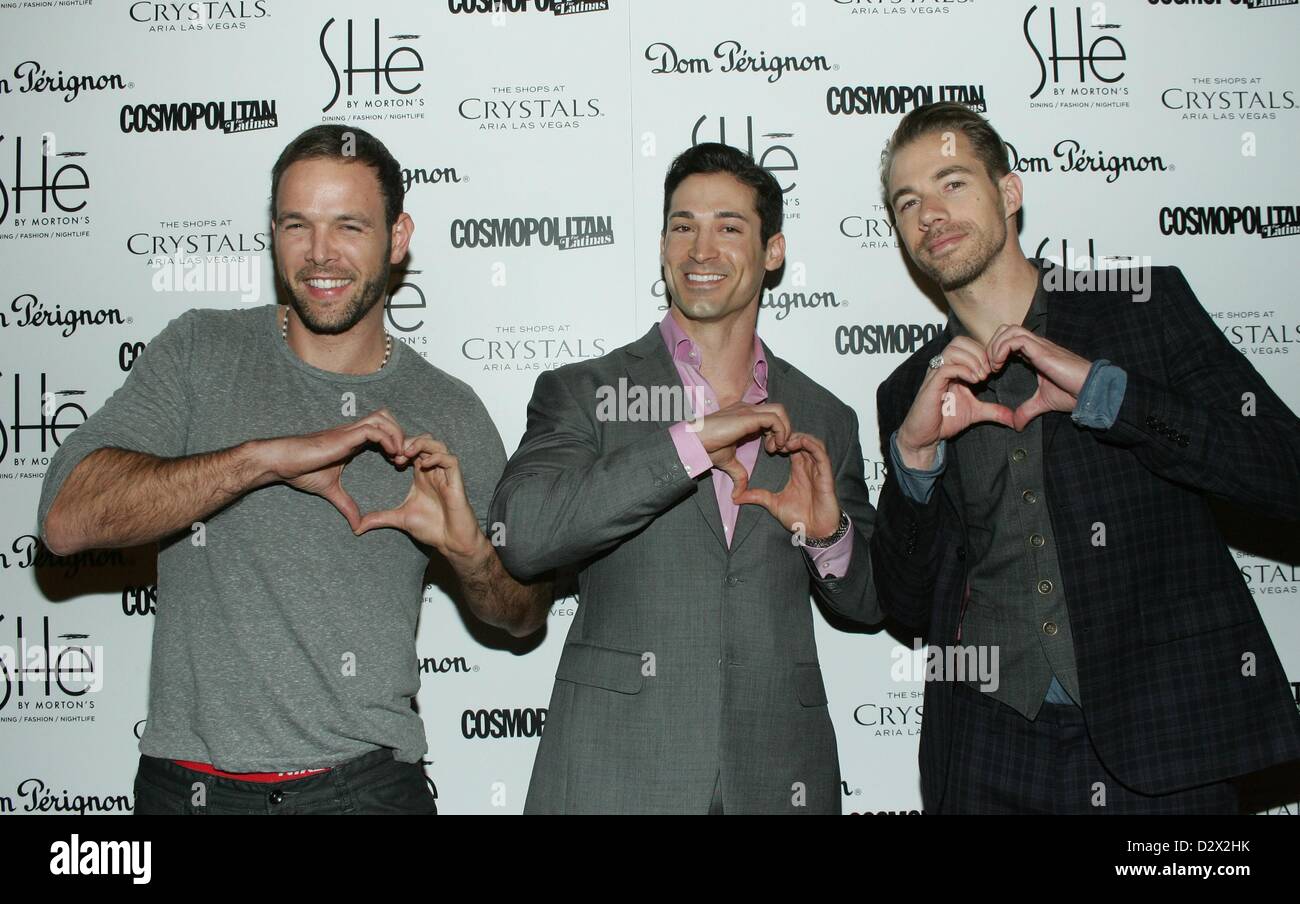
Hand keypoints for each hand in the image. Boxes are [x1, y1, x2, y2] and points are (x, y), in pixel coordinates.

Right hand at [264, 408, 408, 530]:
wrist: (282, 462)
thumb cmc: (301, 470)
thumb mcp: (331, 491)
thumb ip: (347, 505)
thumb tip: (357, 526)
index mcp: (352, 441)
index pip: (382, 431)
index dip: (395, 442)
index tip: (400, 463)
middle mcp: (353, 432)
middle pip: (386, 417)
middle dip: (400, 434)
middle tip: (404, 457)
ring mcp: (349, 431)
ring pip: (382, 418)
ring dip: (397, 434)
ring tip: (400, 456)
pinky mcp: (344, 435)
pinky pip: (373, 430)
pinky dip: (387, 439)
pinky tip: (391, 454)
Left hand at [354, 434, 486, 560]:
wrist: (451, 542)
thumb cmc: (431, 528)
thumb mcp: (400, 519)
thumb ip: (380, 518)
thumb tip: (356, 527)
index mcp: (421, 475)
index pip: (411, 449)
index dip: (399, 447)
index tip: (385, 455)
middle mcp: (434, 471)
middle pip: (424, 441)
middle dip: (409, 442)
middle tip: (394, 452)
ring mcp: (446, 475)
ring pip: (438, 445)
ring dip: (422, 445)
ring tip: (407, 454)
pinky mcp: (456, 481)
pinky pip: (450, 460)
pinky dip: (436, 457)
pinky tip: (422, 465)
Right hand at [694, 401, 792, 489]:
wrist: (695, 443)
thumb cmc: (707, 448)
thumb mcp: (728, 462)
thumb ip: (738, 474)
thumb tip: (738, 494)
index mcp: (744, 416)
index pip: (770, 417)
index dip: (777, 432)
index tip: (772, 450)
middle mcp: (748, 409)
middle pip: (778, 410)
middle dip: (784, 429)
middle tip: (777, 448)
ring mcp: (748, 410)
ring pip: (780, 411)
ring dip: (784, 430)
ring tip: (776, 448)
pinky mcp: (748, 416)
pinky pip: (774, 419)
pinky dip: (780, 431)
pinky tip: (773, 447)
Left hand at [732, 432, 841, 538]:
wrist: (815, 532)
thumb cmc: (799, 518)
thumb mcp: (773, 504)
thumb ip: (758, 497)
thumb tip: (736, 497)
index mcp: (798, 470)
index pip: (791, 446)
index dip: (780, 440)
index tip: (766, 442)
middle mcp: (808, 466)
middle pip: (801, 440)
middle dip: (788, 435)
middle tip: (774, 440)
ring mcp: (818, 469)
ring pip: (812, 443)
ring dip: (799, 437)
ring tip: (785, 441)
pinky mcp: (826, 474)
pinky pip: (821, 453)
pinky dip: (811, 445)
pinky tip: (799, 444)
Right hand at [896, 337, 1012, 468]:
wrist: (925, 436)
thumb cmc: (945, 421)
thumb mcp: (975, 412)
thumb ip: (993, 410)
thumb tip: (1013, 418)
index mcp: (952, 368)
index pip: (967, 344)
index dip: (983, 352)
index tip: (993, 370)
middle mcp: (942, 367)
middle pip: (959, 341)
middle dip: (979, 353)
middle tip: (988, 372)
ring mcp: (935, 375)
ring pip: (952, 350)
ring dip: (972, 360)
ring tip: (981, 377)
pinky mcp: (931, 385)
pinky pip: (946, 368)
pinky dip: (964, 371)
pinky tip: (974, 382)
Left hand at [986, 324, 1091, 431]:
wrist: (1089, 391)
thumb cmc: (1072, 393)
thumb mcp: (1043, 403)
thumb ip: (1027, 410)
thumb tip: (1016, 425)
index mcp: (1035, 353)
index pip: (1009, 339)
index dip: (996, 351)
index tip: (993, 370)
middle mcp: (1036, 345)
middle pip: (1006, 329)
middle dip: (992, 344)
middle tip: (990, 366)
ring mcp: (1039, 345)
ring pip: (1009, 329)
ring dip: (995, 346)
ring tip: (994, 366)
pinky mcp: (1042, 350)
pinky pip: (1015, 339)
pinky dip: (1001, 349)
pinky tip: (1000, 366)